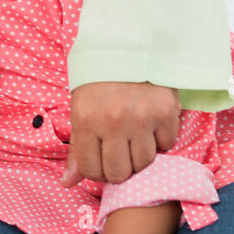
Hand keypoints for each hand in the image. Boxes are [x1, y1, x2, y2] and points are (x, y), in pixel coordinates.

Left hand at [62, 82, 180, 185]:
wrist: (126, 51)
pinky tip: (150, 124)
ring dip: (140, 154)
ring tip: (134, 135)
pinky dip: (160, 139)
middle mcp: (113, 121)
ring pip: (145, 162)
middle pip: (121, 172)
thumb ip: (76, 150)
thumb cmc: (98, 85)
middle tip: (119, 151)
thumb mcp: (79, 112)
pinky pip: (166, 145)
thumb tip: (67, 183)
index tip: (101, 160)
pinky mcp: (165, 113)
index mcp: (86, 121)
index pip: (93, 171)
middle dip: (119, 168)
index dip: (98, 171)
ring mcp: (141, 118)